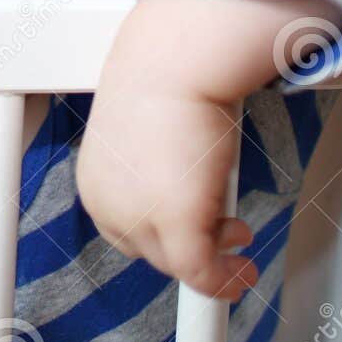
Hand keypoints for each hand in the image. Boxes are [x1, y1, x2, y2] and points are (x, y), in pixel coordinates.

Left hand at [75, 0, 341, 299]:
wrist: (175, 61)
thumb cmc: (165, 76)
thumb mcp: (146, 125)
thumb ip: (153, 159)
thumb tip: (179, 166)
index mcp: (96, 180)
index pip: (122, 229)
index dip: (160, 235)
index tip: (195, 227)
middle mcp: (109, 204)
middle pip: (150, 249)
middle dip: (193, 244)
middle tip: (230, 231)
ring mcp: (140, 218)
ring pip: (179, 263)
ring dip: (214, 262)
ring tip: (241, 243)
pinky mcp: (177, 225)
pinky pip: (201, 272)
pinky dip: (225, 281)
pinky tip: (245, 271)